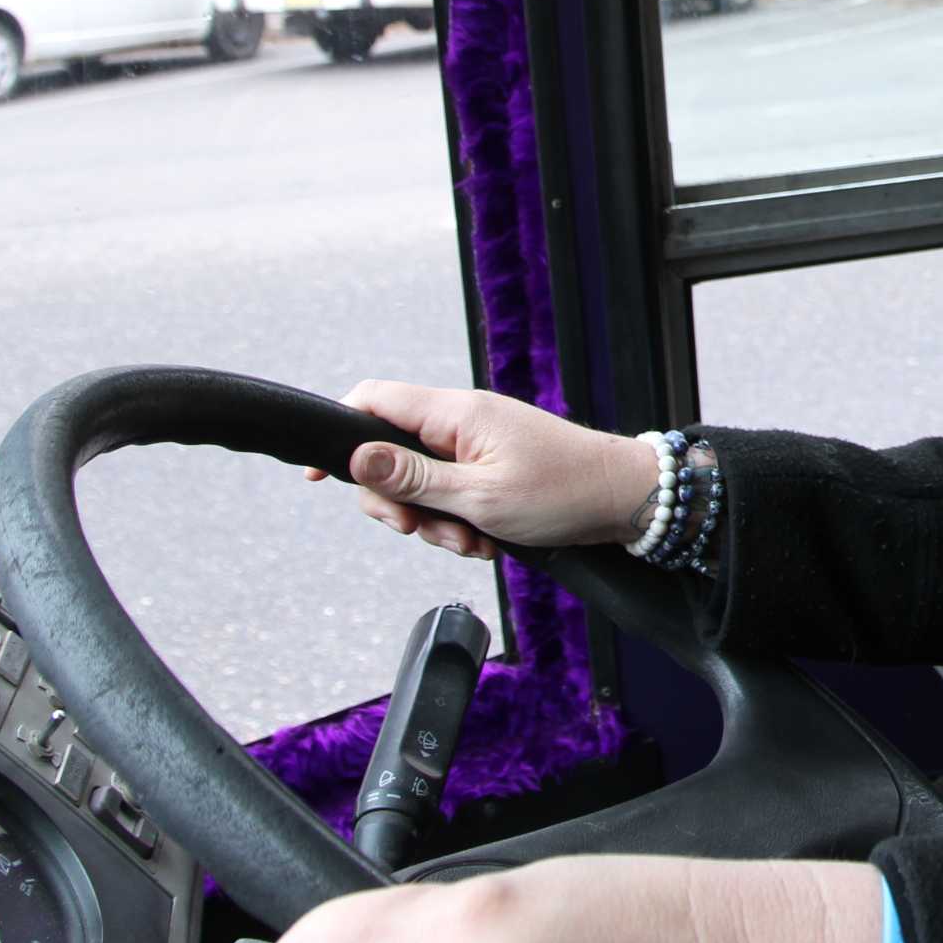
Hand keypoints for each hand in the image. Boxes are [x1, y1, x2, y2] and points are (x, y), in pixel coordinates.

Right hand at [303, 379, 655, 557]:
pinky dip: (461, 524)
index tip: (318, 477)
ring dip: (436, 522)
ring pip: (422, 486)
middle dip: (399, 503)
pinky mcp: (491, 471)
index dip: (339, 433)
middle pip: (390, 455)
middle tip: (420, 530)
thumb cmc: (562, 492)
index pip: (373, 400)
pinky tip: (489, 541)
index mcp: (454, 413)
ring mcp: (476, 446)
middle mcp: (461, 422)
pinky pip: (453, 498)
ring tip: (473, 541)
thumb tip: (354, 454)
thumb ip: (412, 477)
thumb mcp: (477, 496)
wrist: (624, 501)